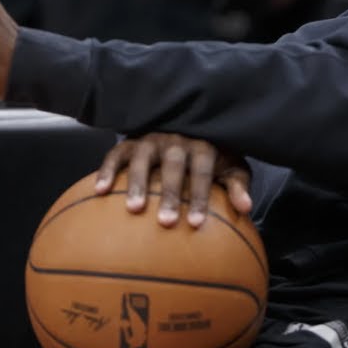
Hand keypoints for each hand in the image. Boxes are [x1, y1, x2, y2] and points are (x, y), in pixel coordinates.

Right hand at [94, 133, 251, 226]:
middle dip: (169, 194)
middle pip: (173, 166)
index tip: (195, 224)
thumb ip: (237, 185)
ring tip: (134, 209)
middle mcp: (176, 139)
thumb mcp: (230, 166)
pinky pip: (115, 154)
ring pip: (142, 159)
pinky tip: (100, 191)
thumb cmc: (210, 156)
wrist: (186, 123)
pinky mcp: (130, 141)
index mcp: (203, 145)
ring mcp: (151, 139)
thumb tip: (247, 208)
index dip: (200, 197)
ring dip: (138, 183)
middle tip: (166, 223)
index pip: (202, 172)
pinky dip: (106, 171)